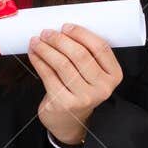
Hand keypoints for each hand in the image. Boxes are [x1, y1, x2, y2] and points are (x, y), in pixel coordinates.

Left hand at [28, 24, 121, 146]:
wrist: (69, 120)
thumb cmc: (79, 88)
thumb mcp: (92, 74)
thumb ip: (87, 54)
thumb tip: (63, 29)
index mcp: (113, 75)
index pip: (101, 48)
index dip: (82, 34)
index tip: (66, 26)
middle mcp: (102, 88)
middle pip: (80, 55)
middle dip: (60, 40)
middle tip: (47, 32)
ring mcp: (83, 98)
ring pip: (62, 64)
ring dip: (46, 48)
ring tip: (37, 41)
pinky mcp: (64, 103)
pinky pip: (48, 75)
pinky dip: (39, 61)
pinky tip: (34, 53)